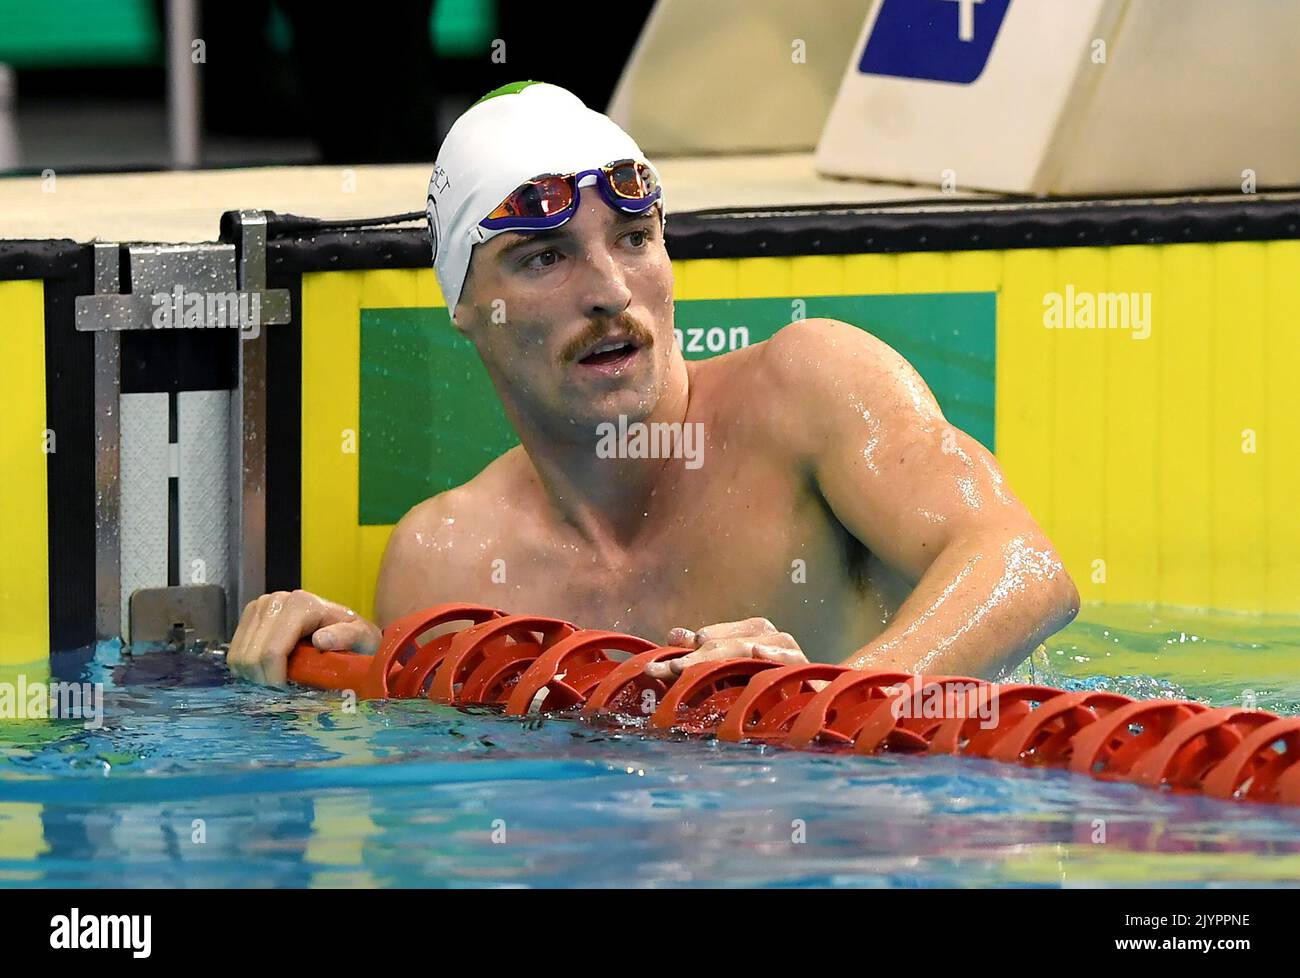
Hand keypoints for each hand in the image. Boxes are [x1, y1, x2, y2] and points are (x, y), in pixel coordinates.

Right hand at [227, 589, 381, 685]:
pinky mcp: (249, 615)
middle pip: (252, 655)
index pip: (273, 652)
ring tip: (277, 681)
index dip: (275, 679)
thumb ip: (346, 637)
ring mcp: (259, 605)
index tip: (287, 693)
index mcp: (300, 605)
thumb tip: (320, 640)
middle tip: (282, 691)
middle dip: (264, 680)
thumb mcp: (361, 637)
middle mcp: (275, 600)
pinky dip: (247, 669)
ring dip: (255, 676)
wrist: (344, 626)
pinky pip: (235, 652)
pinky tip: (267, 672)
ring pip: (239, 656)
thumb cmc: (355, 637)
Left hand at [644, 617, 806, 680]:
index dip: (682, 653)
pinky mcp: (808, 668)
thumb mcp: (730, 673)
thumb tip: (673, 634)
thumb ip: (701, 655)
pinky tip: (757, 652)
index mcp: (748, 633)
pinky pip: (791, 658)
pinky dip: (775, 654)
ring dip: (719, 656)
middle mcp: (767, 636)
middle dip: (692, 659)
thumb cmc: (768, 689)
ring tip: (691, 664)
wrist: (819, 704)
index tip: (654, 668)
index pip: (710, 637)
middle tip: (664, 671)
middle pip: (724, 644)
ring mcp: (787, 650)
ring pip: (749, 646)